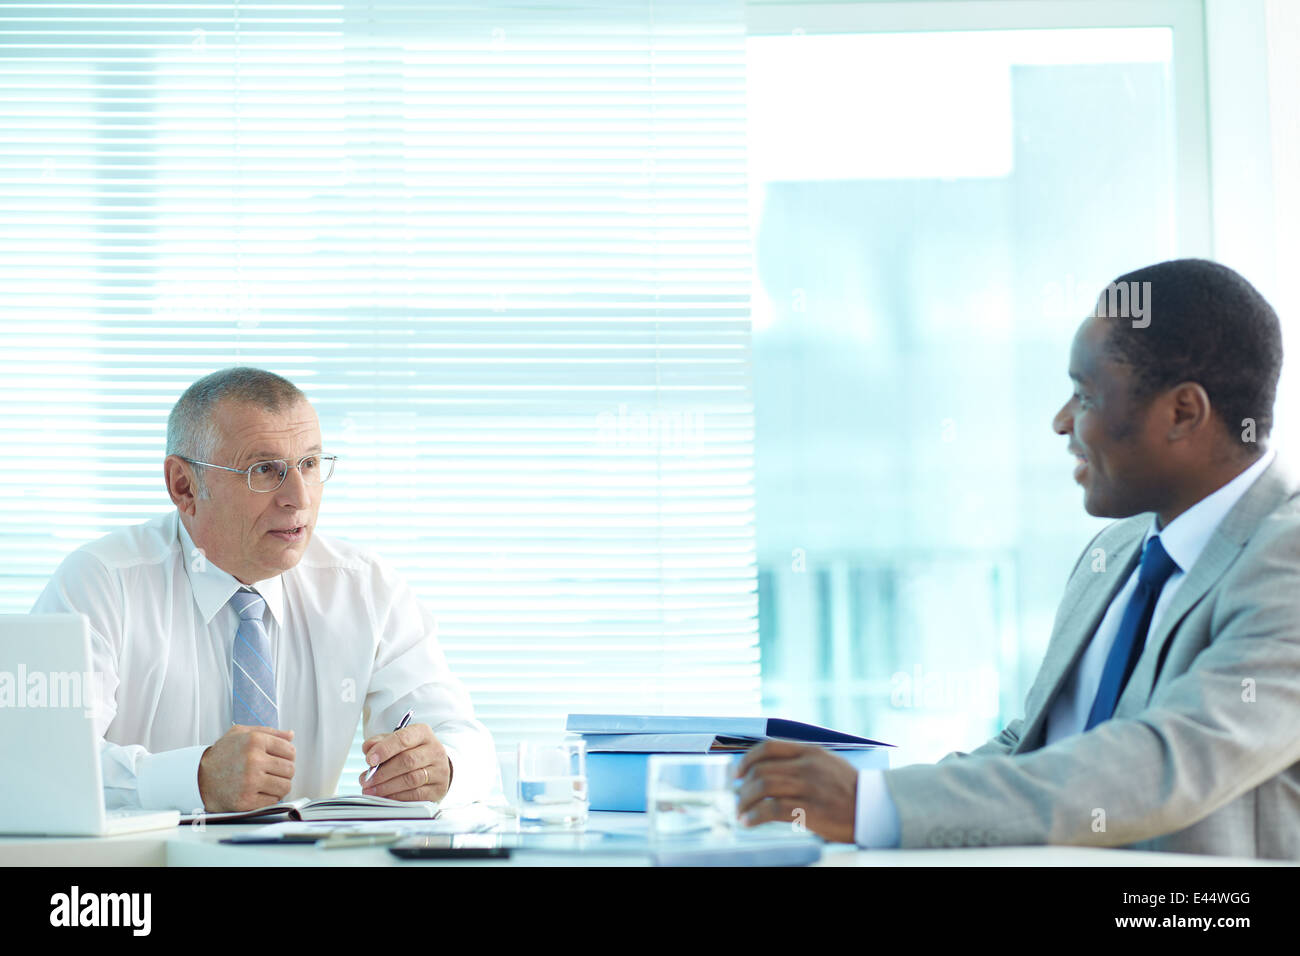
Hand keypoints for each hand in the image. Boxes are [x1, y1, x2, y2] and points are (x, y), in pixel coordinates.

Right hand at [198, 725, 295, 811]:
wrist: (198, 777)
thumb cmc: (221, 754)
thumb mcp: (241, 733)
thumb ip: (269, 732)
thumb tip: (291, 735)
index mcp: (255, 741)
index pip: (290, 750)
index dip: (287, 756)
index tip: (279, 759)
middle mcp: (254, 760)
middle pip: (290, 769)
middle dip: (284, 771)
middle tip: (273, 772)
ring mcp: (250, 781)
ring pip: (285, 786)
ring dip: (280, 786)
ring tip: (268, 782)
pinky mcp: (246, 800)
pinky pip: (274, 800)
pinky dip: (270, 797)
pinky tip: (259, 791)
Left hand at [359, 722, 451, 800]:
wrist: (433, 766)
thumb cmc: (411, 752)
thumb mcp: (395, 742)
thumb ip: (379, 742)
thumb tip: (368, 749)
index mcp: (423, 733)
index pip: (404, 739)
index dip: (384, 749)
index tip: (369, 760)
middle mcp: (435, 750)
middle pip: (407, 761)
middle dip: (382, 773)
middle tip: (366, 780)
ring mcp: (439, 770)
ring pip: (411, 779)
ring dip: (387, 787)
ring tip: (371, 790)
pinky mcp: (438, 789)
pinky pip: (416, 795)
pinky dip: (397, 797)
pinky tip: (385, 797)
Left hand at [734, 740, 857, 842]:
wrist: (874, 808)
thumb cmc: (848, 789)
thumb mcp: (826, 763)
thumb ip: (800, 761)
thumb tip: (767, 770)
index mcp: (810, 751)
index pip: (768, 747)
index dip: (747, 759)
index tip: (737, 772)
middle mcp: (807, 766)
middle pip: (761, 770)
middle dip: (743, 786)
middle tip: (737, 797)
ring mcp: (808, 787)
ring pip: (763, 788)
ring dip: (745, 801)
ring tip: (740, 812)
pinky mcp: (809, 810)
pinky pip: (772, 809)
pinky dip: (754, 816)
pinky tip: (748, 822)